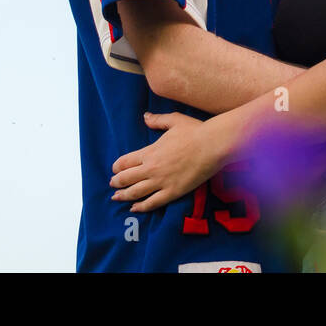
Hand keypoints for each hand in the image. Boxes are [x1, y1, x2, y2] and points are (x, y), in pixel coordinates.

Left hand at [110, 112, 227, 211]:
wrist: (213, 145)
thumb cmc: (195, 131)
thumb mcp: (174, 120)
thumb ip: (157, 121)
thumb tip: (145, 117)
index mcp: (150, 151)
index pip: (125, 162)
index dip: (117, 167)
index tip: (115, 169)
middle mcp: (151, 168)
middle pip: (126, 179)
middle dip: (116, 182)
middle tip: (112, 184)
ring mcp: (161, 181)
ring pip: (136, 192)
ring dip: (123, 196)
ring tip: (117, 198)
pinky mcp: (173, 192)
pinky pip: (152, 202)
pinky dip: (141, 206)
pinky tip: (135, 208)